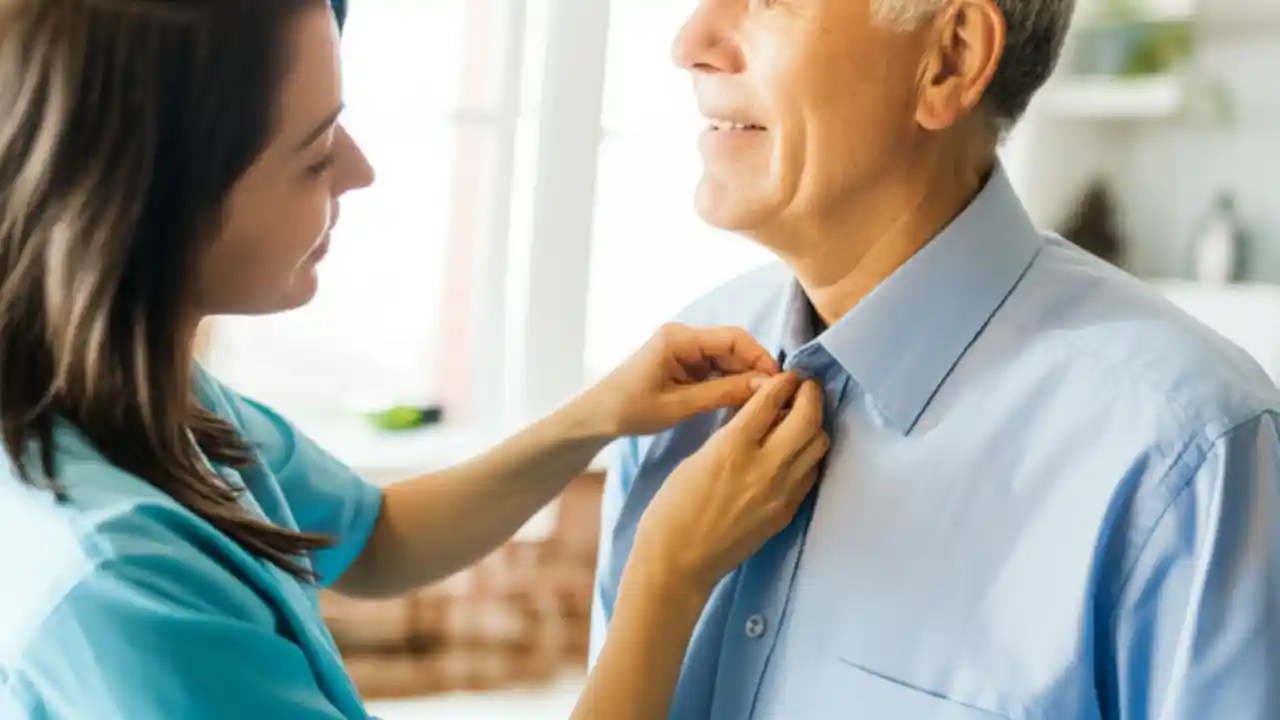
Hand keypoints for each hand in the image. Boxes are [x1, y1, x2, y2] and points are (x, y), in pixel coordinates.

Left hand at [578, 323, 780, 437]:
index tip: (779, 383)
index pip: (733, 338)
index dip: (760, 357)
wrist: (596, 417)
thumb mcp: (679, 405)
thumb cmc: (630, 409)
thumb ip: (723, 393)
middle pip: (733, 347)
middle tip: (776, 398)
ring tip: (764, 403)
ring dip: (744, 378)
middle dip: (755, 370)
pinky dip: (730, 384)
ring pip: (727, 359)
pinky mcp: (683, 364)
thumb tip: (765, 386)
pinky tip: (743, 402)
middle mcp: (683, 337)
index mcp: (679, 338)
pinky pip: (715, 369)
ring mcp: (683, 350)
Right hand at [628, 372, 828, 594]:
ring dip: (814, 423)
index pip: (772, 399)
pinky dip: (808, 454)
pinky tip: (795, 451)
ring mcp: (782, 491)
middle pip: (808, 416)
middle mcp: (765, 465)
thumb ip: (731, 432)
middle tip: (804, 387)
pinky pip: (810, 472)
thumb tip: (755, 411)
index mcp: (733, 446)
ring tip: (801, 417)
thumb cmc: (674, 508)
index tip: (787, 374)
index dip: (783, 380)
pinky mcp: (787, 511)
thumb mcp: (697, 457)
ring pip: (818, 443)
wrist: (679, 561)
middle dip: (810, 394)